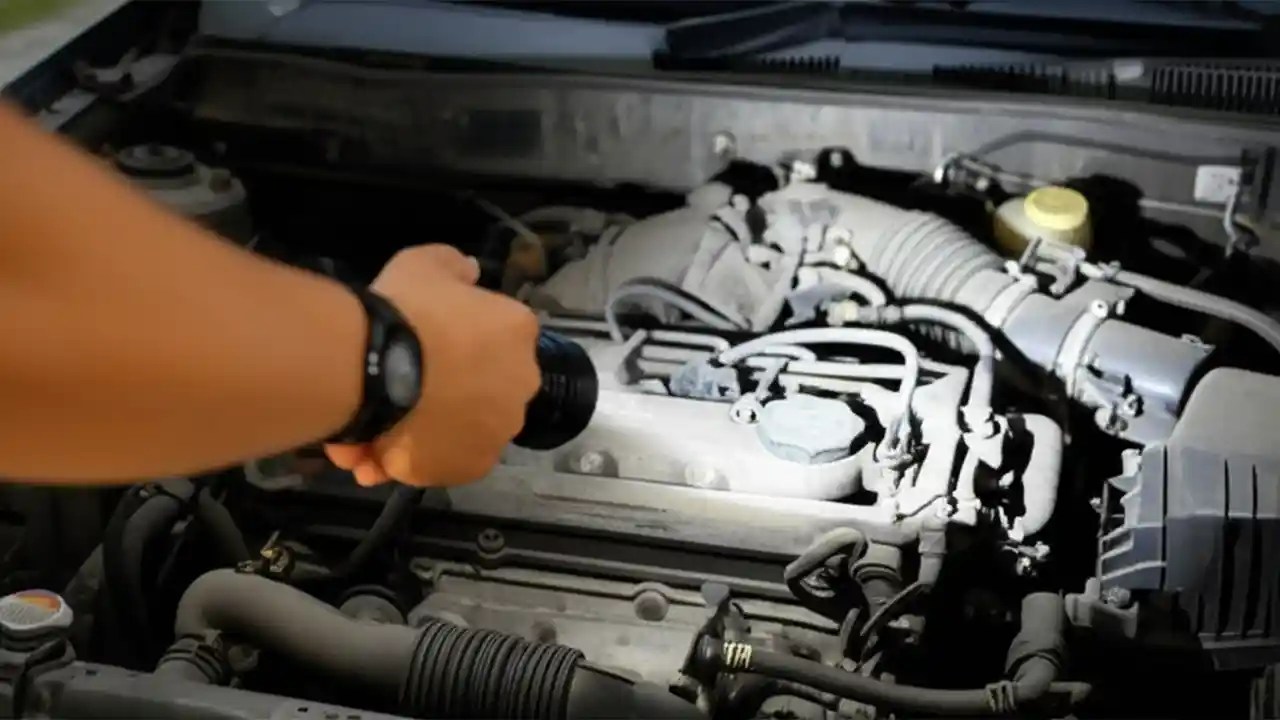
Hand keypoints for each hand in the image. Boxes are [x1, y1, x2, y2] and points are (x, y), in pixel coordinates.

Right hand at [324, 245, 539, 486]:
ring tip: (375, 427)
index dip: (457, 344)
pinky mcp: (474, 466)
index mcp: (517, 330)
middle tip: (400, 387)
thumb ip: (454, 266)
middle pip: (483, 388)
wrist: (376, 367)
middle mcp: (521, 383)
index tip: (424, 346)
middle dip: (447, 391)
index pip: (496, 338)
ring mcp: (500, 429)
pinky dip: (414, 459)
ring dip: (426, 428)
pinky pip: (443, 462)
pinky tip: (374, 453)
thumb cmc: (404, 311)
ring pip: (461, 429)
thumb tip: (471, 272)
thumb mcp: (426, 263)